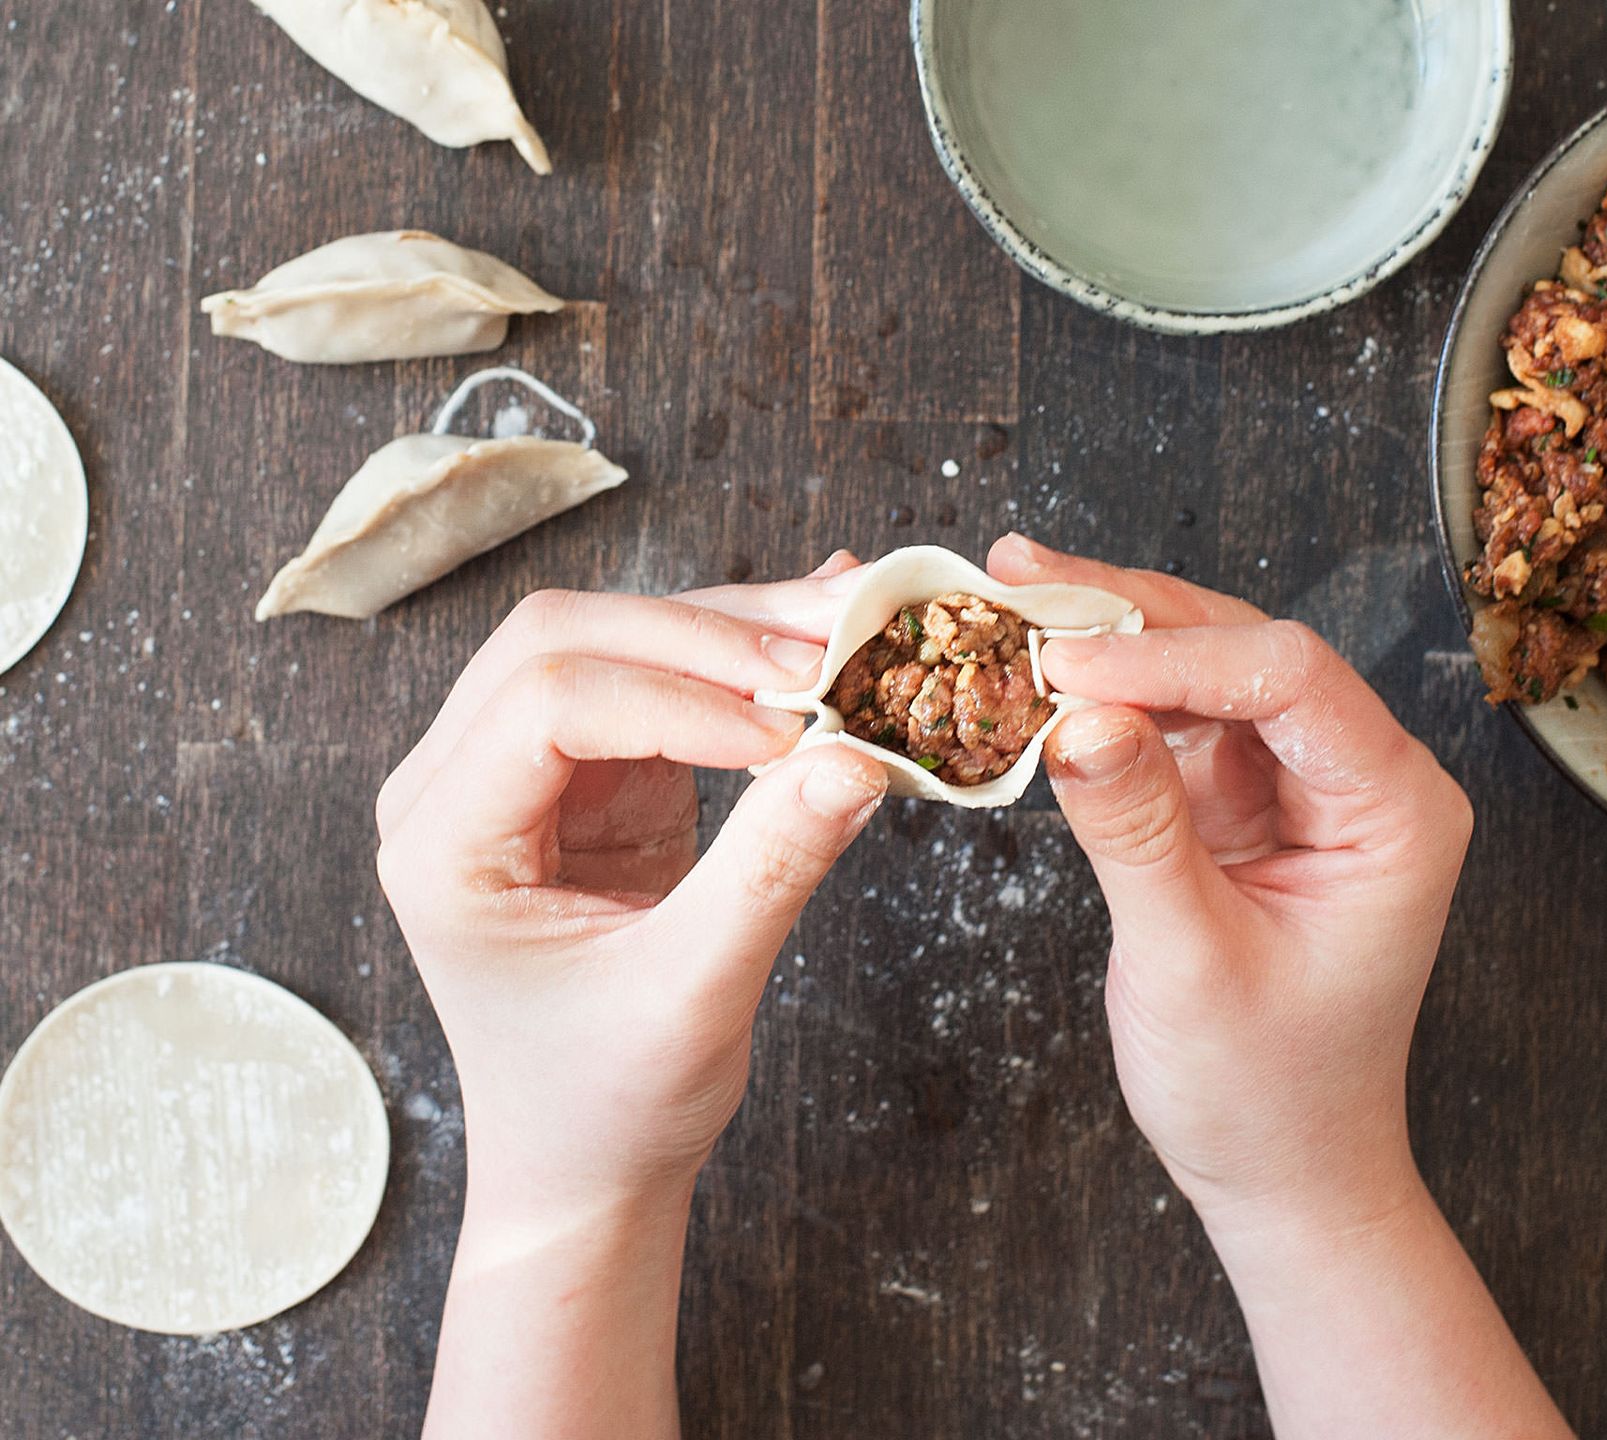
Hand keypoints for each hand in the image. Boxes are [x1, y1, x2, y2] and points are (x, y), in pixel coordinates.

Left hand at [376, 553, 888, 1221]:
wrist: (588, 1159)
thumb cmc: (609, 1101)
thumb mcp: (694, 995)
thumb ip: (770, 870)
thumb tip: (857, 756)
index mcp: (441, 847)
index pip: (547, 705)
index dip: (678, 699)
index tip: (793, 730)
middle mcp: (455, 786)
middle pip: (566, 639)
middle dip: (705, 635)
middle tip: (829, 651)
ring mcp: (519, 770)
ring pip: (616, 639)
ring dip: (732, 631)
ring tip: (846, 626)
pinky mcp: (587, 773)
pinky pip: (662, 680)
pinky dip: (739, 662)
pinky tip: (819, 639)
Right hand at [992, 538, 1571, 1439]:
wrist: (1280, 1166)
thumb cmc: (1265, 1090)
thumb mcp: (1192, 964)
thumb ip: (1139, 833)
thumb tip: (1077, 715)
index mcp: (1394, 808)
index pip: (1288, 678)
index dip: (1171, 657)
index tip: (1064, 663)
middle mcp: (1358, 775)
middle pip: (1245, 650)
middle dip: (1129, 617)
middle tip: (1018, 583)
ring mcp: (1297, 782)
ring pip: (1202, 670)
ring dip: (1107, 640)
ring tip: (1009, 606)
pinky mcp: (1239, 801)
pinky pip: (1169, 721)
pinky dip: (1102, 697)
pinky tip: (1038, 672)